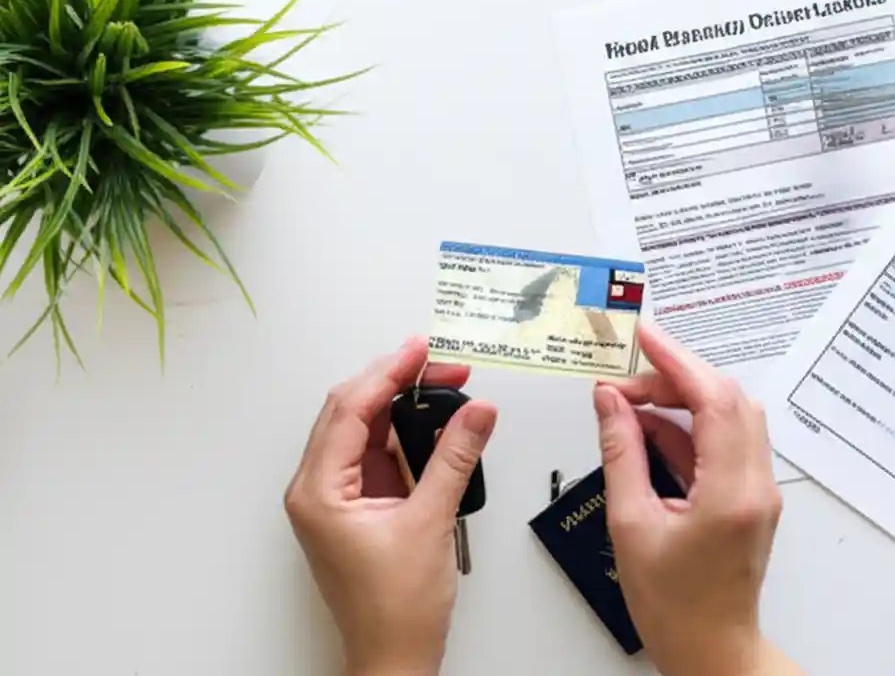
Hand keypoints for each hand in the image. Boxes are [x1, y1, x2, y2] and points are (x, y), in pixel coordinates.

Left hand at [285, 338, 498, 675]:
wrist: (394, 657)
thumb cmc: (395, 609)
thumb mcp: (431, 522)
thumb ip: (455, 458)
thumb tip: (476, 411)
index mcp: (318, 491)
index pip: (351, 410)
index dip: (387, 372)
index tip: (419, 349)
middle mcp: (317, 490)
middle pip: (352, 413)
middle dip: (395, 383)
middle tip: (438, 365)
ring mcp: (336, 499)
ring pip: (364, 432)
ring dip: (400, 408)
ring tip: (441, 388)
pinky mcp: (356, 509)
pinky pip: (376, 457)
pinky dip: (402, 437)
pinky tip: (432, 426)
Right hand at [594, 325, 800, 675]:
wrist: (711, 649)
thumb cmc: (675, 607)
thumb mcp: (632, 525)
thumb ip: (621, 454)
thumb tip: (610, 403)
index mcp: (732, 491)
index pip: (713, 399)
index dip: (677, 360)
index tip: (646, 336)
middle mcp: (756, 484)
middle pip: (726, 400)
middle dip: (675, 378)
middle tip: (625, 379)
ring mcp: (757, 490)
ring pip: (727, 418)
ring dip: (681, 402)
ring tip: (628, 405)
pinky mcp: (748, 497)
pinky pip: (722, 444)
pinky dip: (687, 429)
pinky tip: (647, 432)